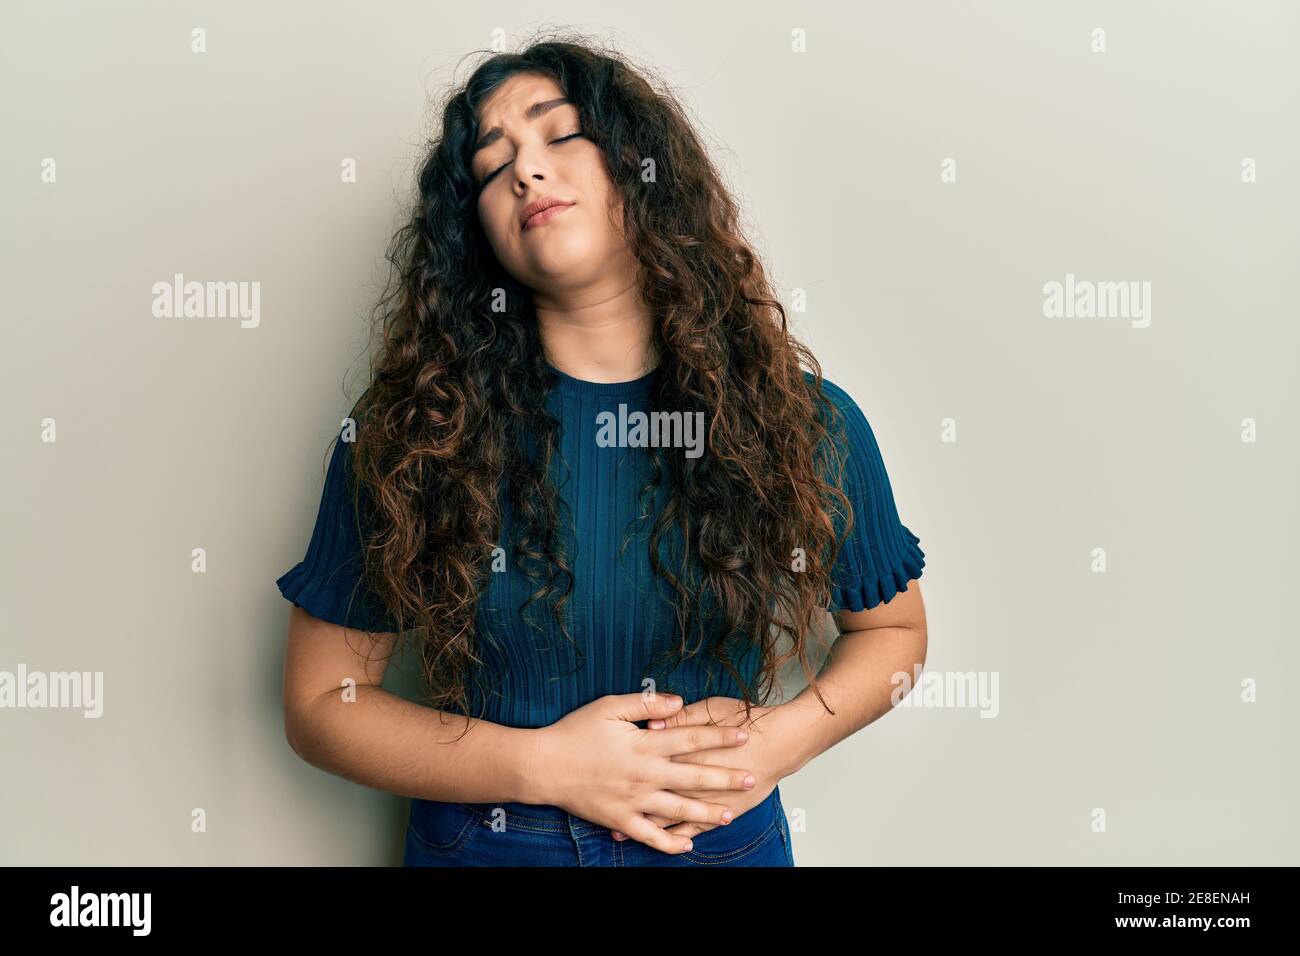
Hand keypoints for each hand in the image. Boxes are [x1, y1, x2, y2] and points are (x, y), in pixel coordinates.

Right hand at [532, 691, 757, 854]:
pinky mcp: (620, 820)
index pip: (691, 738)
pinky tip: (688, 844)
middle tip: (751, 779)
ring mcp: (634, 800)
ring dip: (707, 812)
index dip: (720, 737)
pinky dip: (670, 842)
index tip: (744, 736)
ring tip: (731, 815)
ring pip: (678, 809)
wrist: (542, 766)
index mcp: (645, 744)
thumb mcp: (608, 707)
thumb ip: (646, 703)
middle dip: (725, 778)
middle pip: (694, 776)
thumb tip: (679, 700)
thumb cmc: (574, 732)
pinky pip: (650, 836)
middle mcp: (645, 774)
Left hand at [611, 696, 798, 841]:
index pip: (653, 756)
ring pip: (670, 813)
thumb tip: (654, 723)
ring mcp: (708, 796)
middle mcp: (695, 776)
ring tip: (616, 827)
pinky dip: (674, 837)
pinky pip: (693, 827)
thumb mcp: (714, 707)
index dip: (628, 760)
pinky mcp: (722, 808)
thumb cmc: (751, 720)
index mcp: (690, 748)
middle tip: (601, 797)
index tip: (604, 762)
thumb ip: (683, 715)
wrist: (785, 741)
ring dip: (643, 821)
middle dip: (627, 795)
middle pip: (656, 788)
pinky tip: (659, 841)